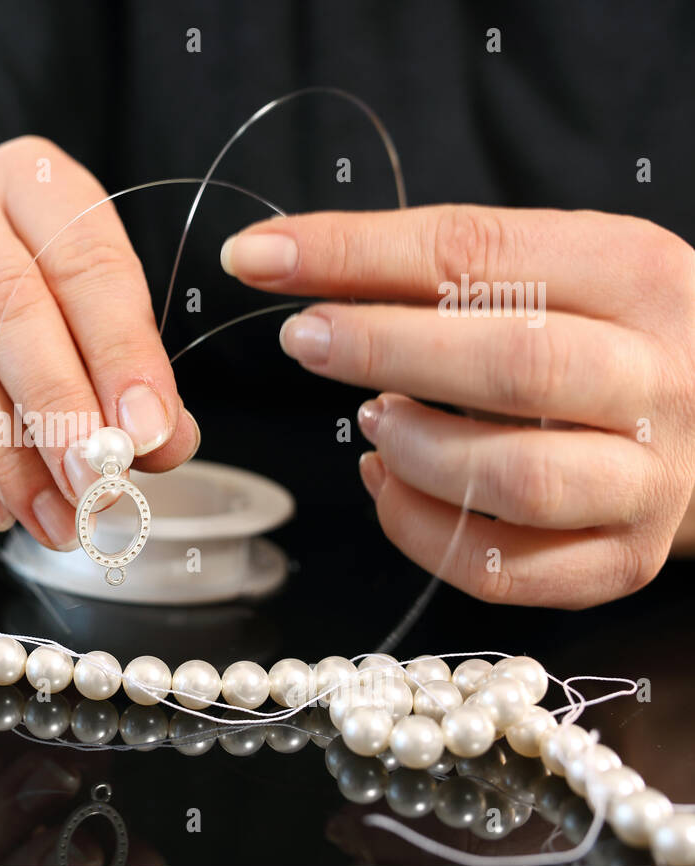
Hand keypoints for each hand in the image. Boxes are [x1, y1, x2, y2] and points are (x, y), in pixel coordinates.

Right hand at [0, 136, 197, 550]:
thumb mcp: (80, 323)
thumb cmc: (9, 314)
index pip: (85, 260)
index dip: (123, 352)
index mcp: (28, 180)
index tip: (150, 433)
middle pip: (4, 304)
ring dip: (3, 455)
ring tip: (52, 516)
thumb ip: (127, 378)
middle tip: (96, 486)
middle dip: (58, 409)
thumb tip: (164, 444)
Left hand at [223, 205, 694, 607]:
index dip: (354, 252)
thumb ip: (432, 265)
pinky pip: (502, 569)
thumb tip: (278, 258)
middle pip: (513, 366)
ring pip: (515, 479)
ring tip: (372, 420)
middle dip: (383, 350)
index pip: (479, 250)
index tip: (257, 256)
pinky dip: (419, 530)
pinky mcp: (620, 558)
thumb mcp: (544, 271)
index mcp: (635, 273)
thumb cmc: (598, 334)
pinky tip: (387, 485)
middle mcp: (659, 377)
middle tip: (305, 340)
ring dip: (414, 449)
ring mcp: (649, 480)